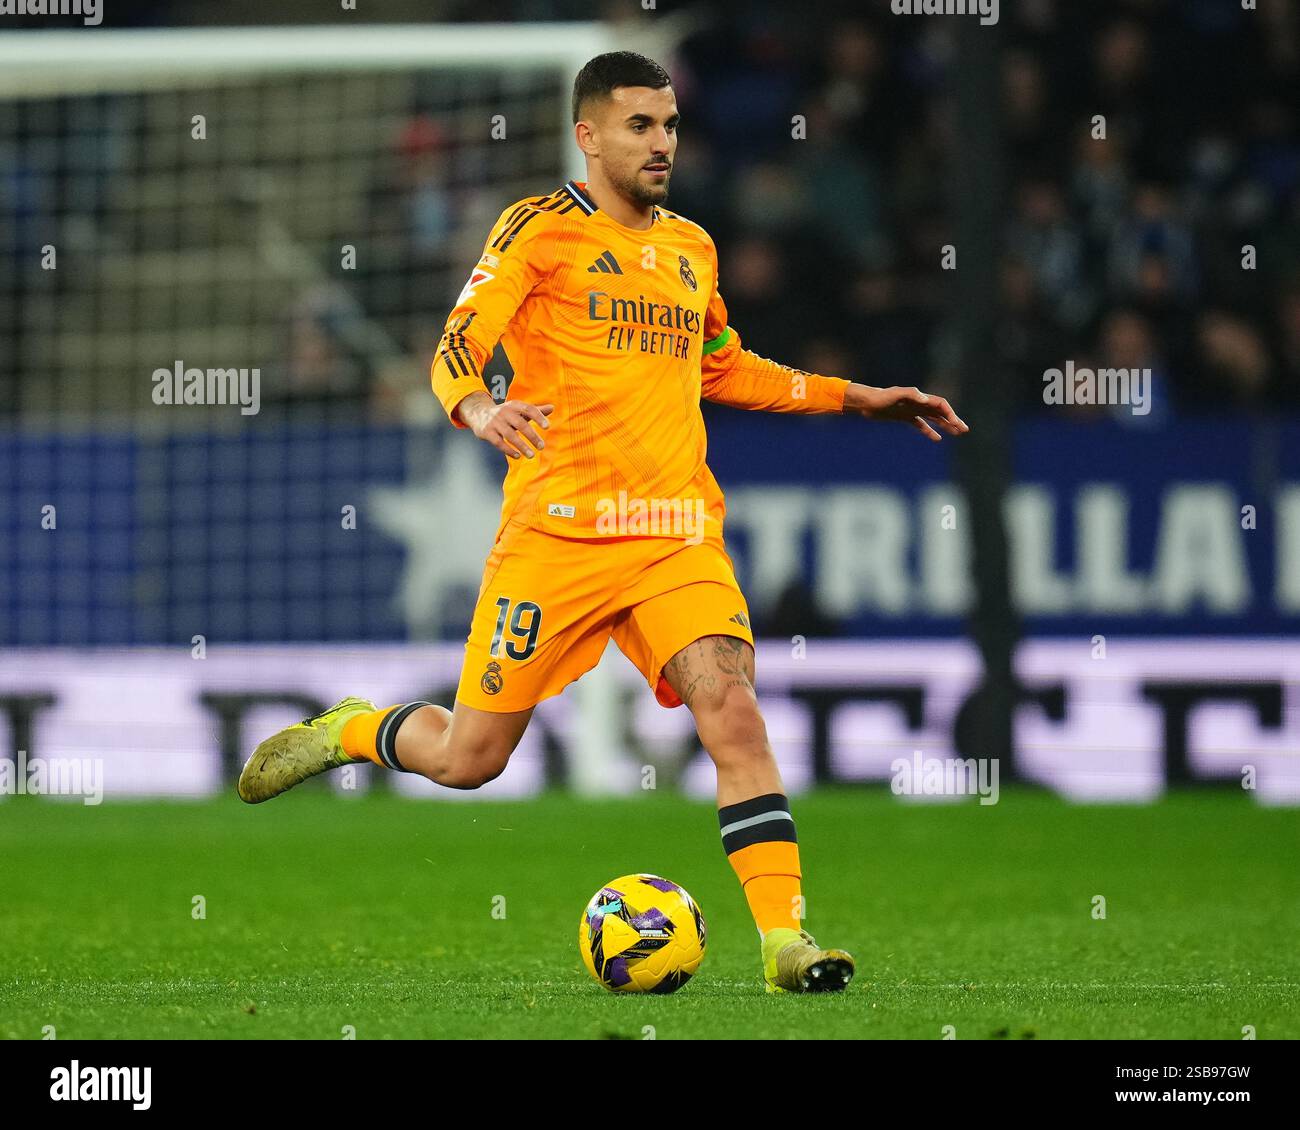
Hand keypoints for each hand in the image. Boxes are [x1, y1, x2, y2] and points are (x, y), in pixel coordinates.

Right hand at [457, 392, 553, 458]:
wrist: (479, 413)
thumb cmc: (505, 413)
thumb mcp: (519, 410)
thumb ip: (535, 410)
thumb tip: (552, 408)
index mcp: (514, 405)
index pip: (528, 409)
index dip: (538, 417)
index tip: (547, 427)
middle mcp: (504, 412)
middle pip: (520, 424)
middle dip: (532, 436)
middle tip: (541, 446)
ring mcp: (495, 422)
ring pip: (510, 435)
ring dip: (522, 446)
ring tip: (531, 455)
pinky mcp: (487, 432)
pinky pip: (499, 442)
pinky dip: (508, 450)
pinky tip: (518, 456)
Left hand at [844, 384, 968, 441]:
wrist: (867, 403)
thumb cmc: (880, 397)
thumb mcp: (894, 394)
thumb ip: (910, 394)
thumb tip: (925, 399)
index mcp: (919, 397)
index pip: (940, 404)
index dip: (950, 413)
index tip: (956, 424)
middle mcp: (919, 403)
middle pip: (941, 412)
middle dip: (953, 420)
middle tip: (964, 430)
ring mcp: (913, 411)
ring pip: (934, 419)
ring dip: (946, 426)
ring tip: (957, 434)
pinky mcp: (906, 418)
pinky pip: (922, 425)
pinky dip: (930, 431)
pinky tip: (937, 439)